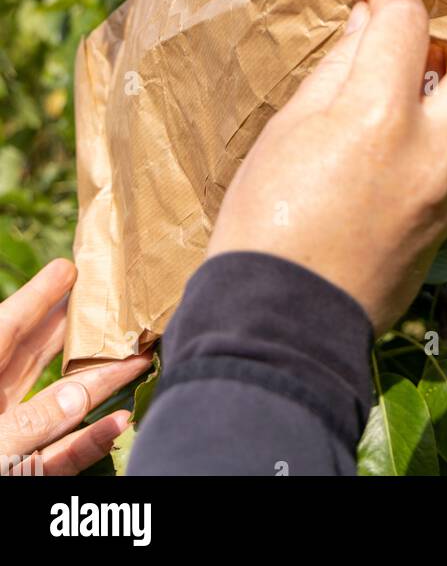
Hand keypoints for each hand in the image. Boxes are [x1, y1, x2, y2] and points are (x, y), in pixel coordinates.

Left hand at [0, 260, 151, 475]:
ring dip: (94, 384)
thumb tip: (81, 396)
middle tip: (104, 300)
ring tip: (130, 354)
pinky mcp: (21, 480)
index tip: (69, 268)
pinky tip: (120, 422)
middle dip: (69, 331)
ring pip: (53, 406)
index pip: (3, 330)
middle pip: (31, 360)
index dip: (37, 297)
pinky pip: (59, 457)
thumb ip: (29, 424)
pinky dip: (89, 443)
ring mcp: (6, 447)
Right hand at [209, 0, 446, 332]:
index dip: (393, 1)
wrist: (281, 324)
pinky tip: (423, 116)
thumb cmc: (265, 221)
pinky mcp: (446, 224)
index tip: (377, 2)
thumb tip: (368, 25)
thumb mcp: (288, 129)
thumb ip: (338, 69)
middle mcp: (432, 150)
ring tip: (443, 58)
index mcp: (380, 116)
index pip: (408, 25)